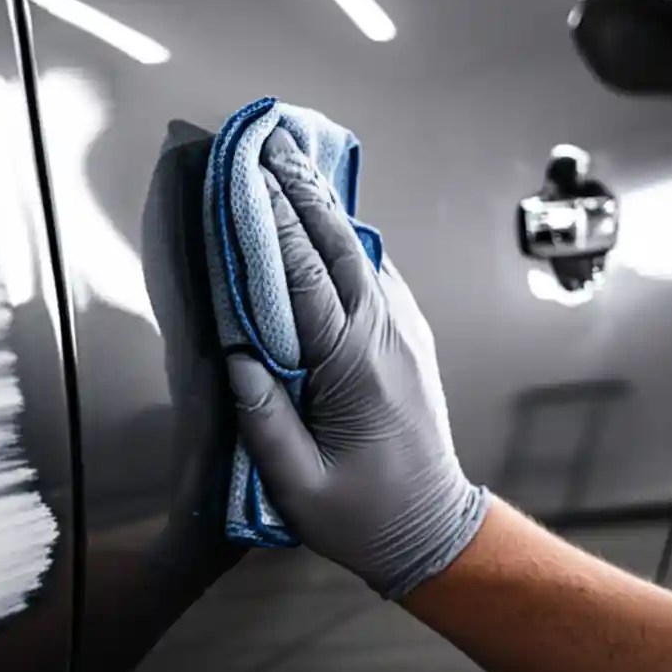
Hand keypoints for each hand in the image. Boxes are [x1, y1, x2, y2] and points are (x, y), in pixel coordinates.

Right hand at [228, 145, 488, 599]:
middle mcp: (385, 337)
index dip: (274, 227)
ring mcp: (403, 333)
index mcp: (355, 369)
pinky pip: (374, 272)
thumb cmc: (362, 515)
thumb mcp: (299, 486)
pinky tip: (323, 218)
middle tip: (271, 142)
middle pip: (341, 247)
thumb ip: (265, 421)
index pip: (307, 282)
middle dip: (303, 190)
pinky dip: (345, 236)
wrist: (433, 529)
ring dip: (324, 205)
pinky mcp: (406, 337)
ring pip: (361, 252)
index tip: (249, 178)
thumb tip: (238, 357)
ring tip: (291, 163)